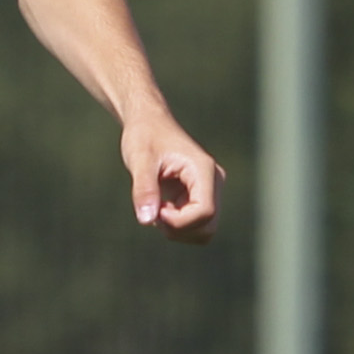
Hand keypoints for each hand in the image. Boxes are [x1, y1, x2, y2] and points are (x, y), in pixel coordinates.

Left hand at [123, 112, 222, 243]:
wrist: (149, 123)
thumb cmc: (144, 136)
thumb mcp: (139, 159)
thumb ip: (144, 189)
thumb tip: (146, 220)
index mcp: (204, 170)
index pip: (205, 212)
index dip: (179, 222)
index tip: (155, 210)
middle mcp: (213, 181)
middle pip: (208, 226)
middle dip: (178, 228)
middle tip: (153, 210)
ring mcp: (209, 191)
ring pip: (204, 230)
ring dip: (178, 230)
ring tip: (156, 208)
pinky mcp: (200, 197)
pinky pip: (196, 226)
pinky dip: (177, 226)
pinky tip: (160, 208)